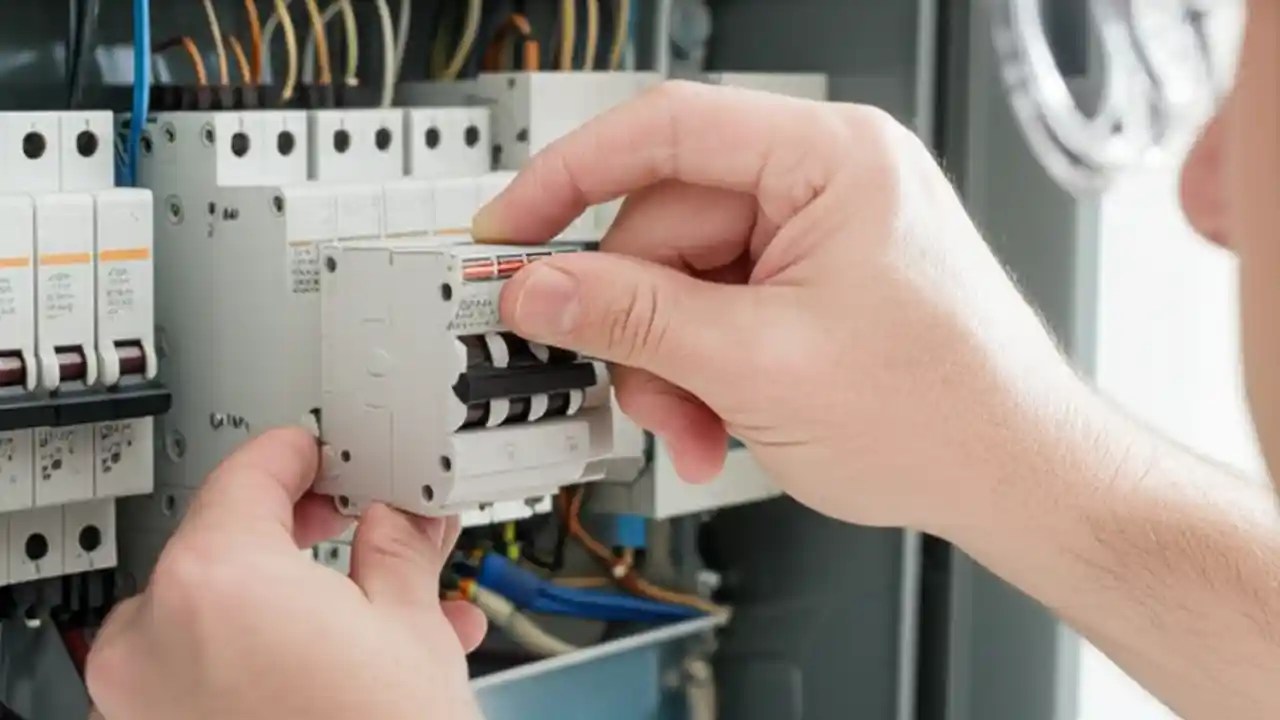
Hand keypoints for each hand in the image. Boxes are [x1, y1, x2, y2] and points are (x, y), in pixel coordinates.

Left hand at [85, 429, 484, 719]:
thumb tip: (399, 518)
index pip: (248, 475)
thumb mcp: (410, 627)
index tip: (318, 452)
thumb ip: (396, 546)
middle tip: (361, 525)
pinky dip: (270, 657)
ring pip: (223, 615)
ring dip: (300, 602)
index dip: (298, 454)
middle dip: (307, 536)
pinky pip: (207, 674)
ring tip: (383, 609)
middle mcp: (155, 636)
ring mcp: (143, 701)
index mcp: (214, 579)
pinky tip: (347, 661)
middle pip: (228, 545)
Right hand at [474, 82, 1081, 533]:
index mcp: (831, 159)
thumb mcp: (757, 364)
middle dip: (639, 322)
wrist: (1017, 478)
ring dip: (670, 364)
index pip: (665, 130)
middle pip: (666, 225)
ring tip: (696, 423)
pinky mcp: (811, 288)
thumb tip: (540, 289)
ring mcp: (818, 238)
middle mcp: (824, 184)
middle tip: (635, 383)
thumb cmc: (944, 411)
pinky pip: (717, 313)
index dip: (569, 176)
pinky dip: (702, 373)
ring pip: (683, 282)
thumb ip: (633, 320)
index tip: (511, 228)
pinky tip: (719, 420)